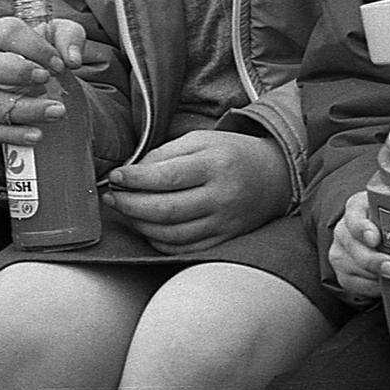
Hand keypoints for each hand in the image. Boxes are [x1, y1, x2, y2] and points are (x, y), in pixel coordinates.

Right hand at [0, 14, 87, 144]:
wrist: (32, 86)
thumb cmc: (43, 56)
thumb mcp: (61, 38)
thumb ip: (70, 38)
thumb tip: (72, 60)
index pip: (7, 34)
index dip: (35, 48)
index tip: (60, 64)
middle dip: (16, 73)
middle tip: (47, 80)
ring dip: (21, 110)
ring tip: (56, 113)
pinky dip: (8, 135)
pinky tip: (35, 135)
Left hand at [104, 129, 290, 253]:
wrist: (277, 176)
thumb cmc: (232, 153)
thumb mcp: (202, 140)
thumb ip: (166, 154)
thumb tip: (132, 173)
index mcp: (215, 165)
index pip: (166, 177)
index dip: (134, 179)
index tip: (116, 176)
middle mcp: (222, 196)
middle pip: (165, 210)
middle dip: (129, 206)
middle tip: (112, 198)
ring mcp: (224, 223)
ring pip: (171, 234)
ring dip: (140, 225)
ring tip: (126, 212)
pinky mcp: (225, 240)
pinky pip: (183, 249)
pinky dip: (159, 242)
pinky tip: (148, 228)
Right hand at [328, 189, 389, 301]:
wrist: (377, 237)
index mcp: (357, 207)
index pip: (355, 215)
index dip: (363, 228)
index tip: (375, 239)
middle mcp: (344, 229)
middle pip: (353, 245)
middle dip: (374, 260)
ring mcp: (341, 252)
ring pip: (351, 267)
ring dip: (374, 275)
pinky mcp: (343, 273)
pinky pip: (353, 284)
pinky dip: (371, 287)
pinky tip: (385, 286)